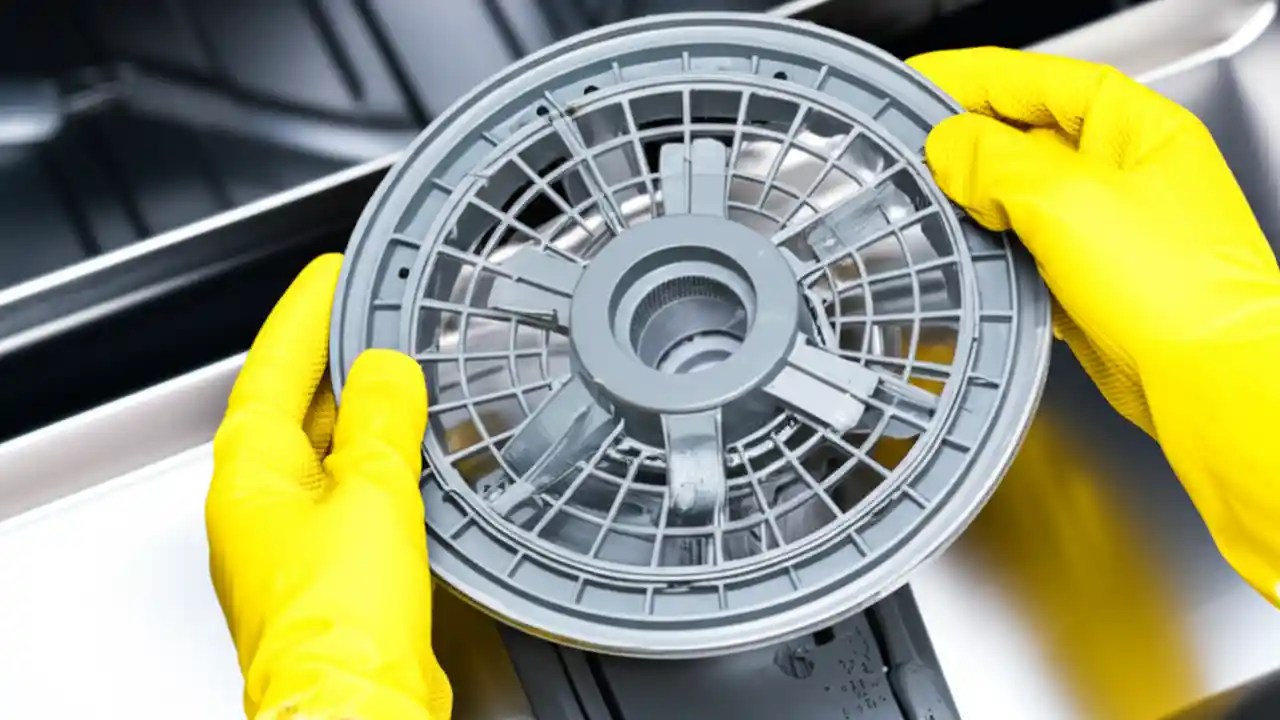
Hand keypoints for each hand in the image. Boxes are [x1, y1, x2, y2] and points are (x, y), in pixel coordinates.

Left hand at [207, 255, 451, 718]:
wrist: (359, 707)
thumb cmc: (340, 623)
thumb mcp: (370, 495)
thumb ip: (379, 421)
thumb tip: (386, 370)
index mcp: (251, 475)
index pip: (272, 367)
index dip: (303, 313)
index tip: (331, 275)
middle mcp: (263, 505)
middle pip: (296, 406)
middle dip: (334, 355)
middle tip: (373, 310)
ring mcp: (297, 539)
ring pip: (330, 450)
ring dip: (366, 409)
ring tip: (404, 368)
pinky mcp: (336, 569)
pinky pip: (357, 492)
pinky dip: (386, 461)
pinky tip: (419, 454)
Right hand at [908, 48, 1279, 602]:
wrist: (1206, 384)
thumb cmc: (1176, 291)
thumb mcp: (1068, 202)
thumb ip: (997, 162)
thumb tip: (950, 147)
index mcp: (1136, 127)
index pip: (1038, 79)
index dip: (971, 78)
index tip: (918, 85)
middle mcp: (1126, 170)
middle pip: (1027, 134)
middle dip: (968, 143)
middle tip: (912, 154)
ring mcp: (1110, 226)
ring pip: (1023, 194)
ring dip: (978, 200)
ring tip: (931, 203)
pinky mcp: (1092, 278)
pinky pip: (1027, 247)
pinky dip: (994, 249)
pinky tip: (968, 256)